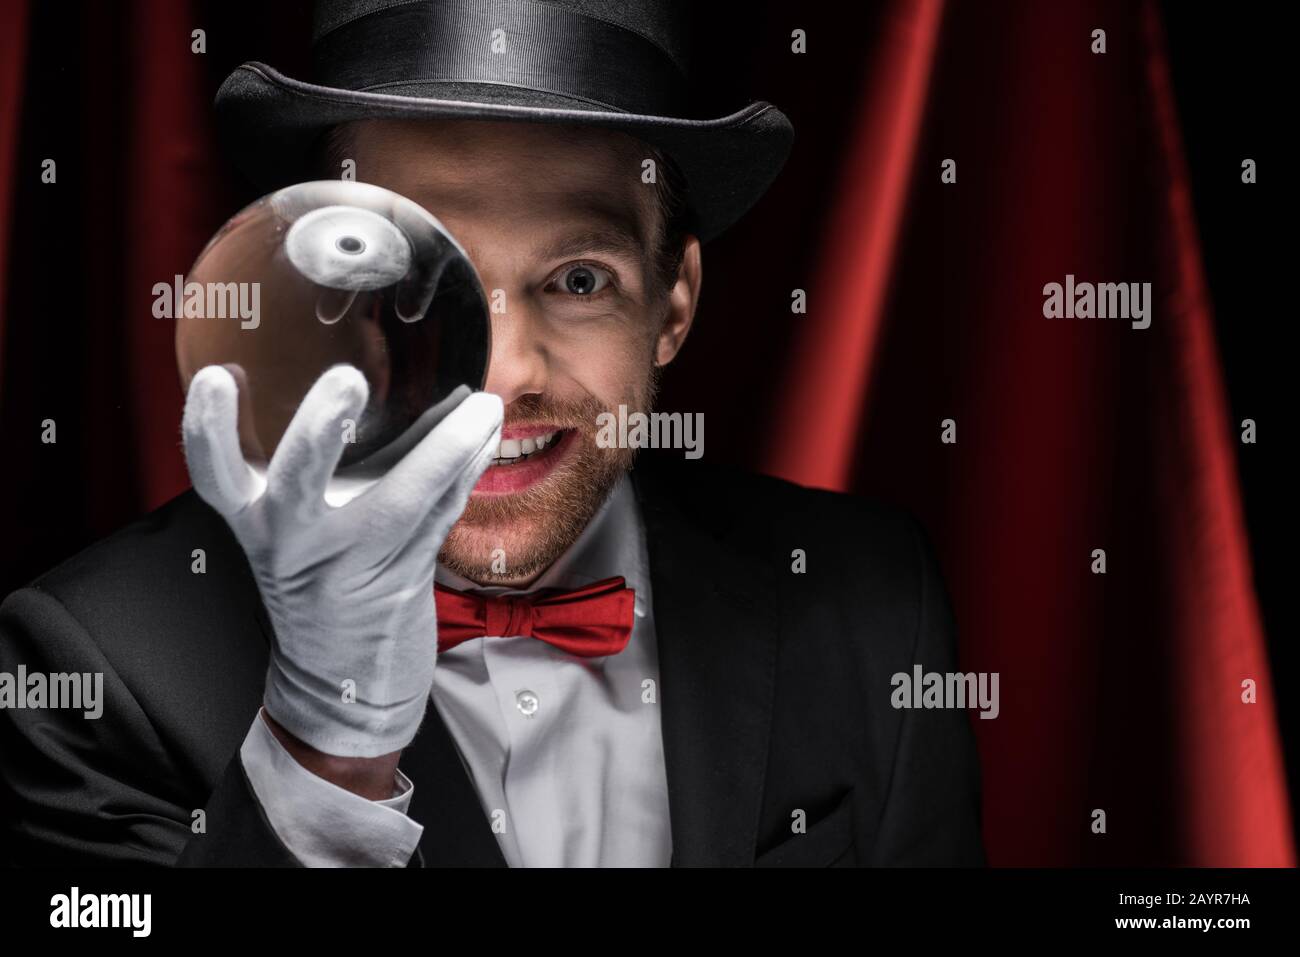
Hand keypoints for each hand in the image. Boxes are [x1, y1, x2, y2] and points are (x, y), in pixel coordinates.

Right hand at [182, 363, 502, 757]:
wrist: (341, 687)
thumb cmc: (321, 589)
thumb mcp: (296, 538)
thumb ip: (321, 473)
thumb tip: (383, 386)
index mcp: (256, 525)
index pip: (216, 474)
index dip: (208, 428)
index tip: (219, 377)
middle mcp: (296, 543)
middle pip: (297, 481)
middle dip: (319, 429)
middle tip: (347, 379)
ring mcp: (350, 564)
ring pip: (400, 498)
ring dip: (446, 446)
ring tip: (481, 406)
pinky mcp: (402, 582)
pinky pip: (440, 515)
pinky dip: (466, 471)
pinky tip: (488, 436)